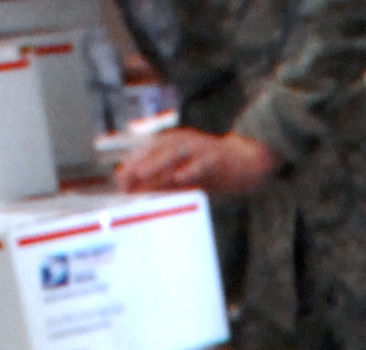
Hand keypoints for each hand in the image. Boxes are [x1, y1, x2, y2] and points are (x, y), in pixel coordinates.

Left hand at [119, 122, 280, 195]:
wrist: (247, 163)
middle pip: (157, 149)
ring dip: (156, 163)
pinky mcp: (217, 158)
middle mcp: (184, 142)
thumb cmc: (212, 171)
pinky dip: (190, 169)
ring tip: (141, 174)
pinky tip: (180, 178)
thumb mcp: (183, 178)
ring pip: (174, 153)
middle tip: (123, 178)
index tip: (118, 181)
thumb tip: (137, 192)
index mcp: (175, 144)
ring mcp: (200, 148)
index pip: (148, 151)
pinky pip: (202, 162)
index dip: (132, 163)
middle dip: (138, 163)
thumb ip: (162, 182)